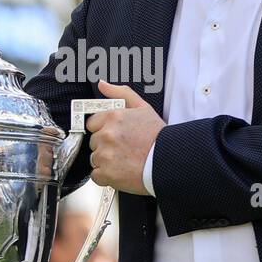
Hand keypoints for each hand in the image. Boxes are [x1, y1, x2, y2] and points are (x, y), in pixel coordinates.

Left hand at [84, 81, 163, 195]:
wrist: (168, 161)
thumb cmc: (158, 137)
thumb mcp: (143, 107)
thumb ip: (120, 93)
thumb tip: (103, 84)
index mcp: (113, 117)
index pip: (92, 123)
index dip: (103, 129)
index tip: (113, 135)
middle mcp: (107, 135)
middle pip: (94, 142)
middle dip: (105, 145)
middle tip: (122, 148)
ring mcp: (105, 155)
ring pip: (94, 159)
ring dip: (105, 161)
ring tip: (124, 161)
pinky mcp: (107, 173)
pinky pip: (96, 175)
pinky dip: (106, 176)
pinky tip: (120, 172)